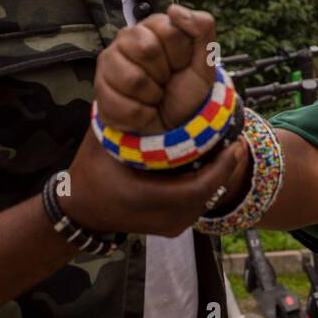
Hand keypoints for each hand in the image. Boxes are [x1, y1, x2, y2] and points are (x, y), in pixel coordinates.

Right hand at [59, 130, 246, 238]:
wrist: (80, 210)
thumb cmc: (91, 171)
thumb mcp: (105, 141)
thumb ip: (127, 119)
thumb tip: (153, 87)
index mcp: (146, 197)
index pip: (199, 187)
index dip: (223, 166)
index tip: (235, 143)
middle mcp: (162, 218)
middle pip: (209, 194)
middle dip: (226, 167)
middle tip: (237, 143)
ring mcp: (168, 227)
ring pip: (206, 202)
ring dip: (220, 177)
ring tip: (228, 152)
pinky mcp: (171, 229)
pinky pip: (197, 207)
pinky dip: (208, 186)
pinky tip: (212, 167)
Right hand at [94, 4, 218, 133]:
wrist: (175, 122)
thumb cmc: (187, 87)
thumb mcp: (205, 59)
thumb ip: (201, 27)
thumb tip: (174, 9)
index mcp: (153, 26)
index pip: (169, 31)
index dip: (181, 54)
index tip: (181, 64)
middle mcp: (126, 38)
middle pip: (147, 51)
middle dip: (165, 74)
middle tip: (166, 80)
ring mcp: (109, 63)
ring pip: (133, 79)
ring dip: (153, 96)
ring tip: (154, 95)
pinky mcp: (99, 89)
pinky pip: (123, 105)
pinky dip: (141, 114)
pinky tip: (143, 109)